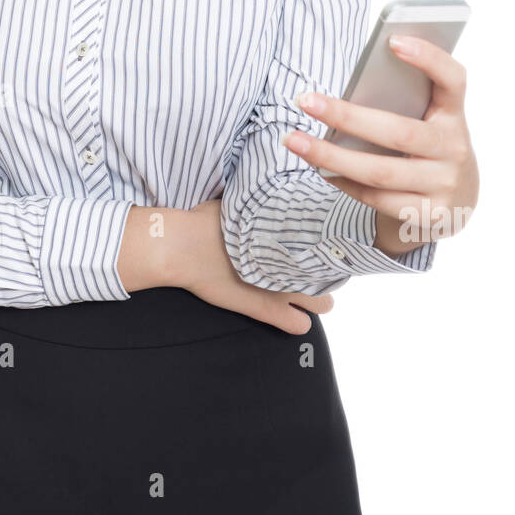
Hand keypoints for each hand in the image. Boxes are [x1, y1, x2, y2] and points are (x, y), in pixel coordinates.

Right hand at [169, 197, 334, 334]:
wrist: (185, 246)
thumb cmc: (207, 221)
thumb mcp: (241, 203)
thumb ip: (263, 202)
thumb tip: (271, 190)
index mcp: (289, 236)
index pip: (324, 245)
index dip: (320, 247)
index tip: (314, 246)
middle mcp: (292, 262)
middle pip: (328, 273)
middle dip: (320, 271)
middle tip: (305, 268)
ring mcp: (282, 288)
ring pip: (322, 303)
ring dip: (314, 299)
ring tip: (299, 292)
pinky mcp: (266, 309)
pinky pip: (298, 324)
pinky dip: (296, 322)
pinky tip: (292, 317)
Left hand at [283, 35, 478, 254]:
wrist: (456, 205)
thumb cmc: (425, 149)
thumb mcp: (425, 123)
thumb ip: (401, 105)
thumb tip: (345, 96)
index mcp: (454, 116)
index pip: (452, 80)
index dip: (429, 58)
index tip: (394, 40)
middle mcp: (456, 149)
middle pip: (398, 132)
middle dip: (346, 116)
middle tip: (305, 100)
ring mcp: (445, 185)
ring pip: (380, 171)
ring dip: (330, 155)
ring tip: (293, 140)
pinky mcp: (429, 216)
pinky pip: (376, 199)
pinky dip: (343, 182)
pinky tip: (319, 168)